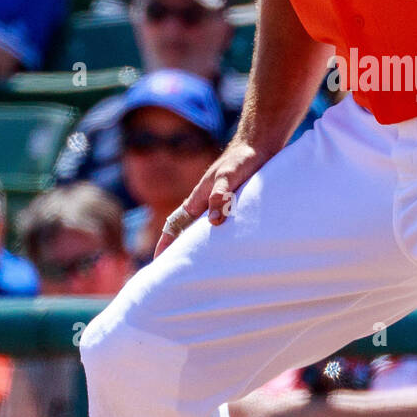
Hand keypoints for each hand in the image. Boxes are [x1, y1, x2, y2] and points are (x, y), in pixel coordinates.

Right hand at [154, 137, 272, 257]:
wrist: (258, 145)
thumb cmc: (241, 160)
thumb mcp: (230, 177)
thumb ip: (221, 196)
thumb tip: (214, 222)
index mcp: (198, 198)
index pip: (175, 224)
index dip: (166, 242)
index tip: (158, 261)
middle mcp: (205, 202)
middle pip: (186, 230)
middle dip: (178, 249)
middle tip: (175, 271)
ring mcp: (218, 203)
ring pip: (203, 229)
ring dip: (198, 245)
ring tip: (199, 267)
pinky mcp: (232, 203)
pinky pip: (220, 225)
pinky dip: (217, 239)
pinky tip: (225, 250)